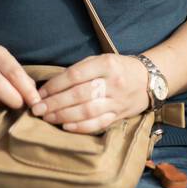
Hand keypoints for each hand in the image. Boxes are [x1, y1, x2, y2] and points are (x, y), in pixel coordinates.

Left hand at [31, 54, 150, 133]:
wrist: (149, 80)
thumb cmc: (118, 68)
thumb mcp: (102, 60)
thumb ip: (80, 70)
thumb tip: (52, 85)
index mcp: (107, 64)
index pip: (75, 75)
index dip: (55, 85)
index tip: (40, 93)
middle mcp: (113, 83)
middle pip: (79, 95)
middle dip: (55, 103)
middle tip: (38, 109)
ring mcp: (117, 101)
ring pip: (87, 111)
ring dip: (63, 116)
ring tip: (47, 118)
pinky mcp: (120, 115)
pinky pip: (98, 124)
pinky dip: (81, 127)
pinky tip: (66, 127)